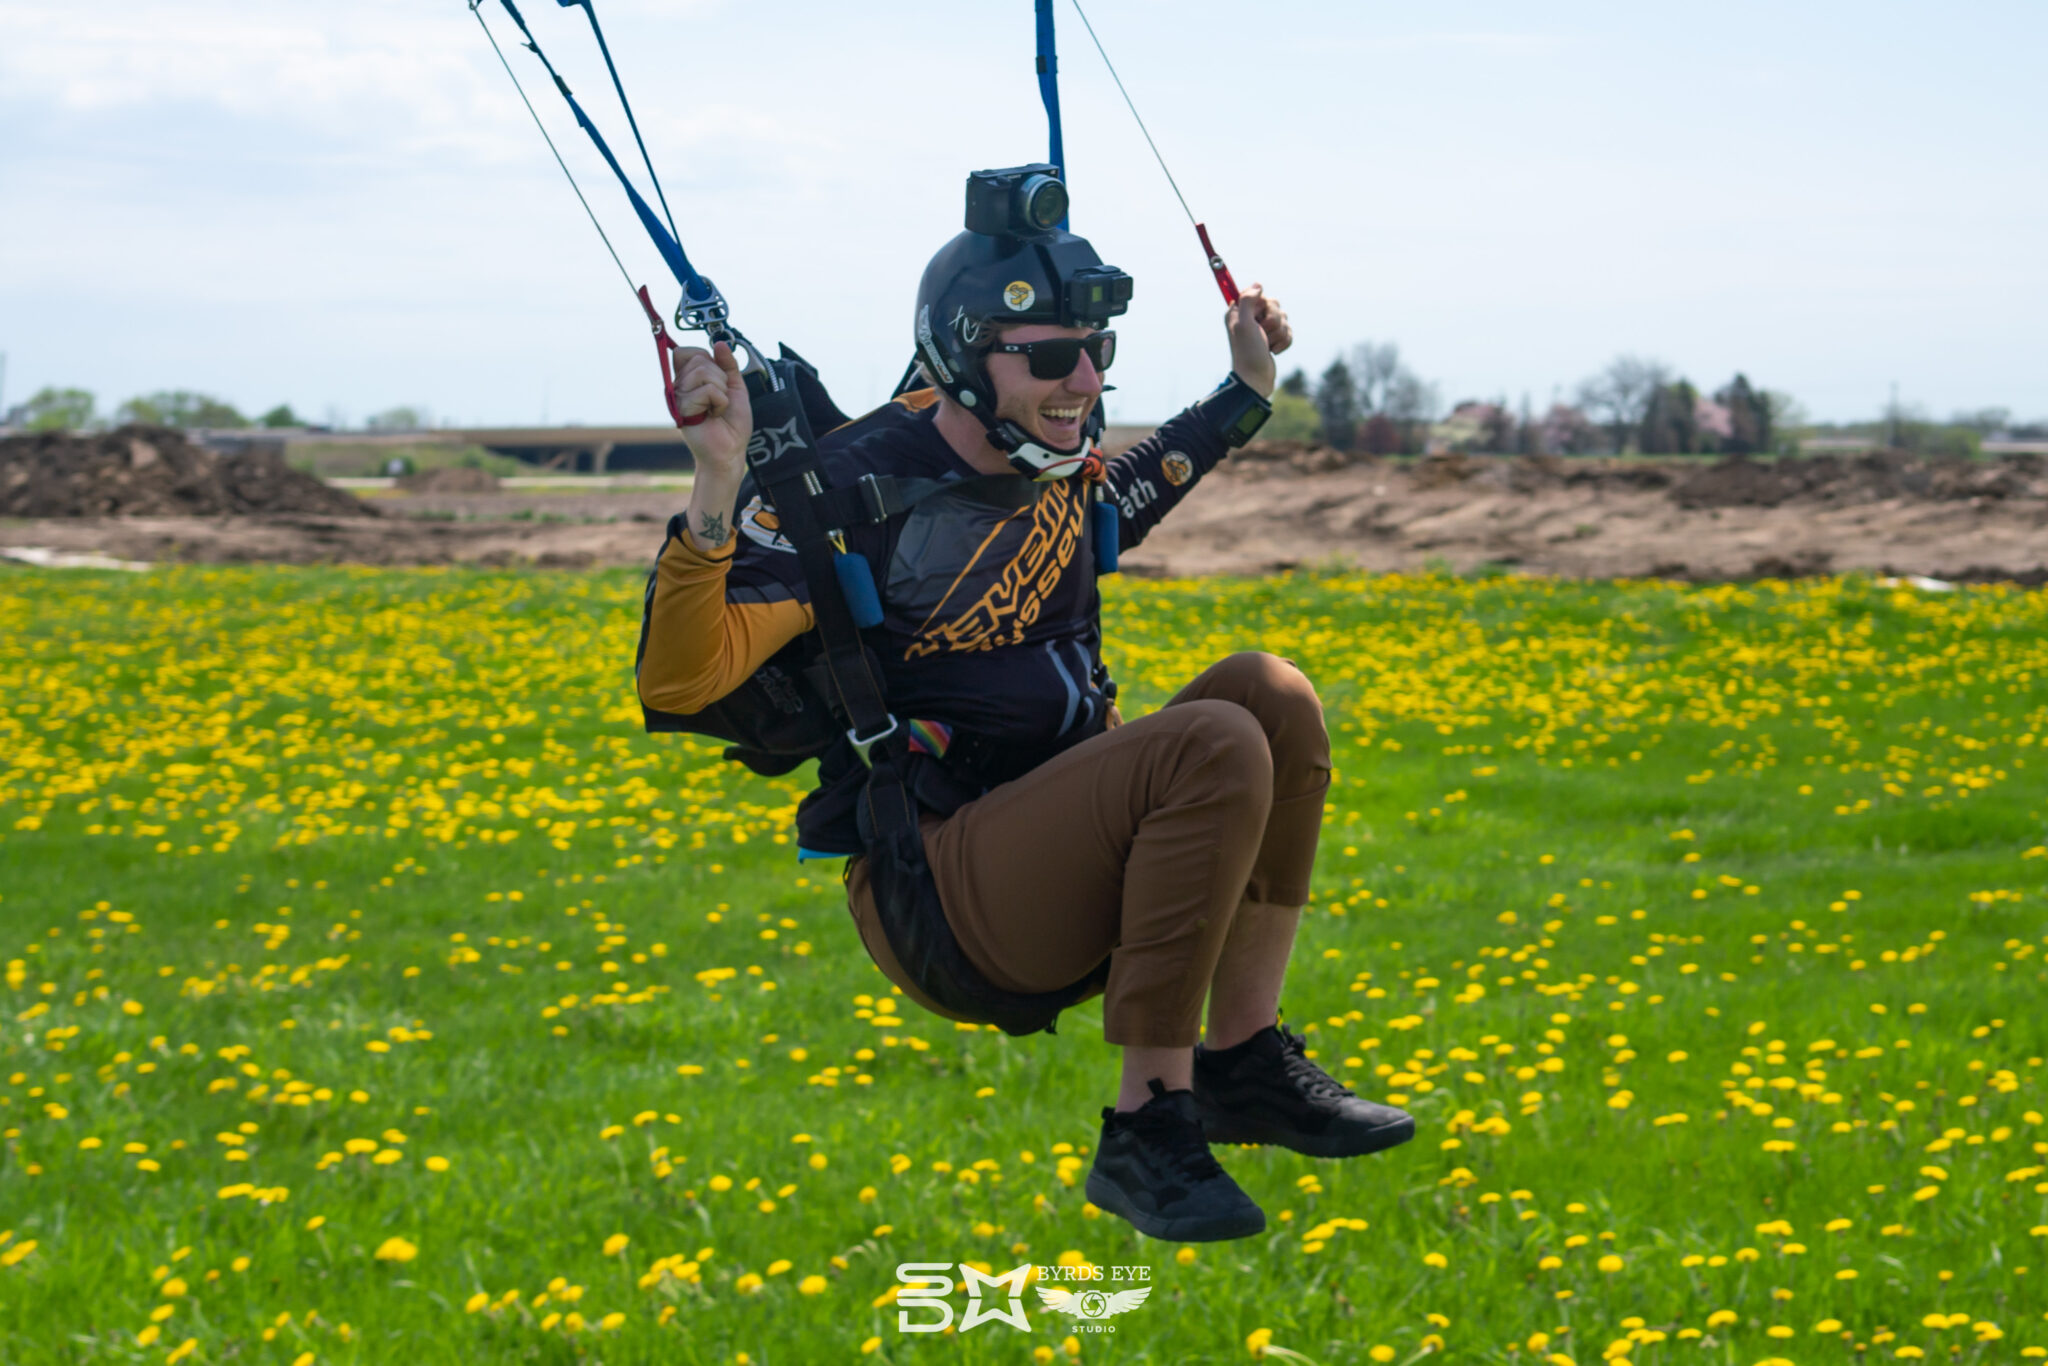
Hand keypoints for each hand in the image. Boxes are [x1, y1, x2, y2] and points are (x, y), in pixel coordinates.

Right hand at [674, 341, 751, 476]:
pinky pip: (707, 390)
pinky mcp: (682, 409)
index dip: (704, 357)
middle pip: (698, 359)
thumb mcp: (735, 387)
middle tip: (720, 398)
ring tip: (717, 408)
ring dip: (721, 390)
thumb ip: (728, 365)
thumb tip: (720, 343)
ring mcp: (678, 397)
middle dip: (720, 377)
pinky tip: (714, 415)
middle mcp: (680, 386)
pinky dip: (720, 402)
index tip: (717, 377)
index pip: (687, 351)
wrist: (731, 450)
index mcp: (689, 379)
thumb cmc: (732, 423)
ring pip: (703, 372)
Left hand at [1225, 284, 1291, 397]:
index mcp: (1239, 312)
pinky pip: (1289, 332)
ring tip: (1267, 345)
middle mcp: (1251, 318)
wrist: (1256, 378)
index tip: (1257, 315)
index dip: (1261, 304)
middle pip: (1274, 304)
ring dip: (1279, 334)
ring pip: (1284, 318)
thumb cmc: (1248, 352)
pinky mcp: (1275, 339)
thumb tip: (1258, 284)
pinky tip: (1273, 352)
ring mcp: (1264, 329)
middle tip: (1263, 333)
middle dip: (1273, 321)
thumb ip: (1247, 301)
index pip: (1257, 293)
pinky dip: (1284, 342)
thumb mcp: (1244, 324)